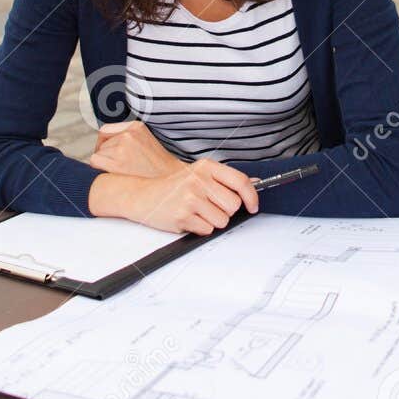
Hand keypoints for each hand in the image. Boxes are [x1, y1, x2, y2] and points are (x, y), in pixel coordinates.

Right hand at [88, 157, 259, 233]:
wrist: (143, 196)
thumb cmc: (173, 187)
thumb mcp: (199, 175)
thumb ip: (225, 180)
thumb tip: (255, 184)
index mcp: (205, 167)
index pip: (240, 181)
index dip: (252, 197)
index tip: (253, 206)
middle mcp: (198, 180)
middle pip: (233, 205)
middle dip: (225, 211)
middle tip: (209, 206)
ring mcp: (190, 198)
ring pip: (222, 220)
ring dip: (212, 221)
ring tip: (196, 212)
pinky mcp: (183, 216)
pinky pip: (207, 230)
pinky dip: (200, 228)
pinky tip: (188, 218)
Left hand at [89, 120, 183, 177]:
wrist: (170, 185)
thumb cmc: (159, 169)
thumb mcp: (146, 143)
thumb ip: (129, 139)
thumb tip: (106, 144)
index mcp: (136, 127)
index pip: (106, 130)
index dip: (106, 144)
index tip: (110, 154)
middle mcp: (128, 134)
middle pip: (101, 143)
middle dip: (106, 156)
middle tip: (120, 169)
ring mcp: (122, 147)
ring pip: (98, 154)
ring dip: (105, 164)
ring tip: (122, 174)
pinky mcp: (117, 161)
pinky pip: (94, 162)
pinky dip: (100, 169)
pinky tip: (115, 176)